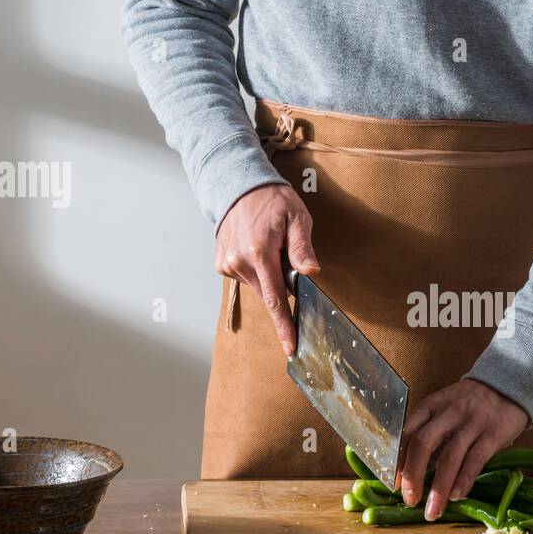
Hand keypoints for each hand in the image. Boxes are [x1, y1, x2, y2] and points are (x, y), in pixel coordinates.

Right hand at [215, 183, 319, 354]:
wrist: (238, 186)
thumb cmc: (272, 201)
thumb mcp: (297, 218)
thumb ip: (302, 247)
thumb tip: (311, 272)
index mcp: (260, 253)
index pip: (276, 299)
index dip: (284, 325)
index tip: (290, 347)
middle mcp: (239, 261)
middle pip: (269, 293)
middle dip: (281, 283)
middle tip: (285, 255)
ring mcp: (227, 264)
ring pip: (258, 285)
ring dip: (268, 274)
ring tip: (268, 246)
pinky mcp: (221, 265)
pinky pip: (246, 277)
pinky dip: (255, 270)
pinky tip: (255, 248)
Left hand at [398, 379, 528, 520]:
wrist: (509, 386)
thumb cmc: (470, 403)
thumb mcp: (444, 409)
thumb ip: (430, 434)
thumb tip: (413, 470)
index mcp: (431, 406)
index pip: (408, 432)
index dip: (398, 459)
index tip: (393, 483)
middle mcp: (449, 412)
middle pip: (424, 444)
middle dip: (413, 476)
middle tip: (410, 500)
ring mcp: (472, 422)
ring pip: (450, 457)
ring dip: (439, 488)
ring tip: (432, 510)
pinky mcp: (493, 433)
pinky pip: (475, 460)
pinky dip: (463, 480)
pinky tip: (455, 497)